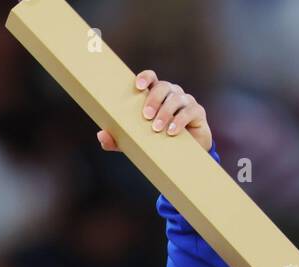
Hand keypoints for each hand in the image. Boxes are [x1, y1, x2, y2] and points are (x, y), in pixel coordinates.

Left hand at [97, 70, 211, 153]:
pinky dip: (179, 120)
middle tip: (146, 116)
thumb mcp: (135, 142)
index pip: (152, 78)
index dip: (146, 77)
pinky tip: (171, 131)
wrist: (184, 157)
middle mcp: (171, 94)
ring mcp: (185, 101)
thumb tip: (101, 135)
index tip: (138, 84)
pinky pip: (190, 111)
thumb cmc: (157, 142)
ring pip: (176, 98)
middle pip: (164, 87)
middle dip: (153, 99)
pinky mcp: (197, 112)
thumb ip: (118, 139)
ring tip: (156, 128)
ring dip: (165, 112)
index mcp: (155, 95)